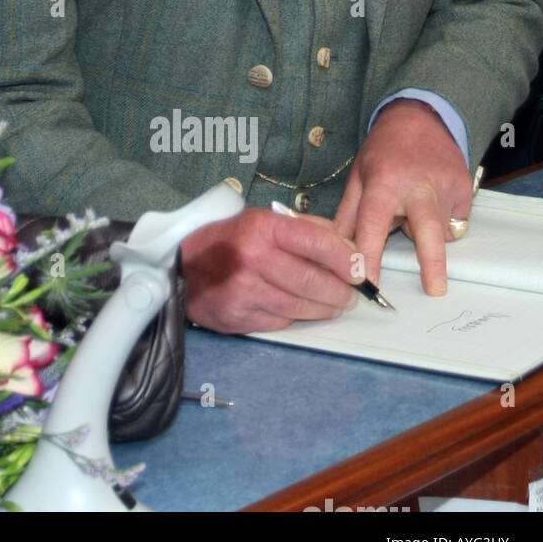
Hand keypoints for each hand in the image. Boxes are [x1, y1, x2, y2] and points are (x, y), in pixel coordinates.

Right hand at [180, 207, 359, 333]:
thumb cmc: (227, 242)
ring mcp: (246, 289)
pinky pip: (283, 320)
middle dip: (341, 292)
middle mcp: (253, 257)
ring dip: (324, 308)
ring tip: (332, 304)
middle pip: (315, 281)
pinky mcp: (240, 315)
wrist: (183, 267)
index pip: (318, 242)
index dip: (347, 259)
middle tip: (350, 294)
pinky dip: (296, 316)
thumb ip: (306, 230)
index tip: (360, 270)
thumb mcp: (262, 221)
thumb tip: (347, 247)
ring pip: (303, 306)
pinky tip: (297, 307)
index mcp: (261, 228)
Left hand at [333, 99, 472, 295]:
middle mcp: (418, 186)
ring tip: (413, 207)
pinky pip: (452, 222)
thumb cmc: (384, 151)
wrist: (420, 119)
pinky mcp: (465, 190)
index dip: (369, 254)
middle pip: (427, 228)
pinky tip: (430, 200)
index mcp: (384, 182)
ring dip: (423, 231)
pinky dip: (440, 221)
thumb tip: (337, 249)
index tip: (367, 281)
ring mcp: (446, 187)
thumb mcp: (358, 177)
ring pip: (439, 229)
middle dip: (432, 261)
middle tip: (435, 290)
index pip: (373, 224)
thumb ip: (349, 215)